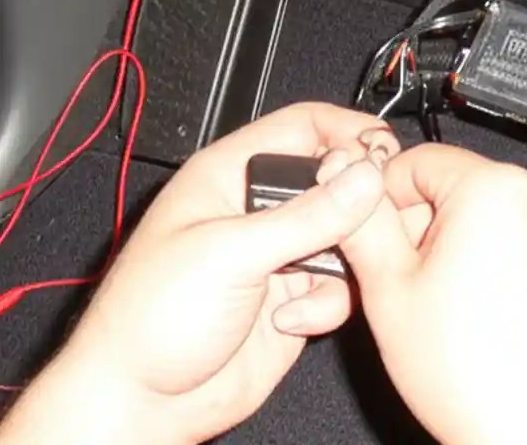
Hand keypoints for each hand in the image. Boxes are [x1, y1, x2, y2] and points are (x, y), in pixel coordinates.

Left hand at [0, 103, 398, 444]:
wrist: (142, 399)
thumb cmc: (148, 317)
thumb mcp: (229, 253)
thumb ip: (304, 216)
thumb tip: (363, 177)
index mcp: (228, 175)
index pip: (302, 127)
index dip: (347, 133)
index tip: (383, 153)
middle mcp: (256, 211)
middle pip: (334, 181)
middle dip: (357, 204)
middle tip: (370, 222)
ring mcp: (276, 256)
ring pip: (345, 236)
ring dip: (344, 261)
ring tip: (319, 282)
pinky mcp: (291, 299)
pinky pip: (339, 287)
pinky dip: (328, 304)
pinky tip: (290, 321)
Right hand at [338, 143, 526, 444]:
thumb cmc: (475, 379)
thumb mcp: (388, 289)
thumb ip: (361, 220)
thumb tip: (345, 180)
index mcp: (497, 189)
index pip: (415, 161)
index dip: (383, 203)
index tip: (375, 237)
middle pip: (457, 188)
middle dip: (426, 230)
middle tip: (413, 285)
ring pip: (493, 214)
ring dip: (463, 247)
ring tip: (455, 307)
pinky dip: (503, 263)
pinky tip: (488, 311)